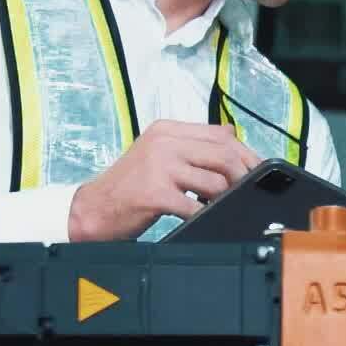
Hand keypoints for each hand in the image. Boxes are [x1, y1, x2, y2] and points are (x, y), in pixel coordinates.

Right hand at [72, 120, 260, 240]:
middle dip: (241, 177)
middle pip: (224, 156)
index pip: (221, 135)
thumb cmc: (129, 184)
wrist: (92, 208)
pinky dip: (205, 215)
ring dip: (223, 198)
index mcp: (166, 129)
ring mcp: (159, 167)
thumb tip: (231, 133)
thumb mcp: (158, 152)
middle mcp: (163, 143)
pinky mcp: (155, 194)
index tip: (253, 170)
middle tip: (243, 192)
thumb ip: (191, 143)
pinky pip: (196, 207)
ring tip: (214, 204)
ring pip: (216, 182)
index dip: (245, 154)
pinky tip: (198, 216)